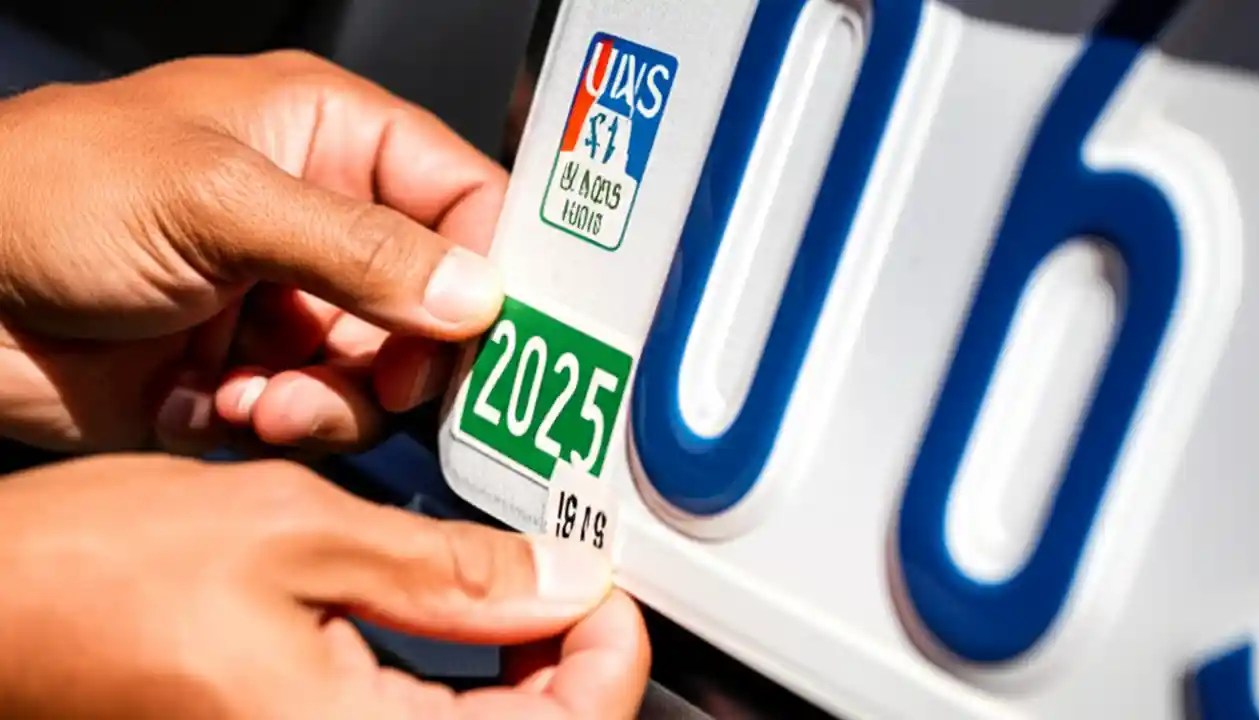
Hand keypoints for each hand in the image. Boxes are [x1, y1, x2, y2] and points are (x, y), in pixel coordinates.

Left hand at [0, 51, 509, 453]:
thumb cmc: (47, 195)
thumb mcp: (215, 201)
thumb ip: (358, 249)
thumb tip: (478, 295)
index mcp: (328, 138)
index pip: (464, 195)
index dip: (496, 262)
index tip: (503, 331)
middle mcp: (324, 221)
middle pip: (441, 299)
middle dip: (415, 351)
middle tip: (391, 379)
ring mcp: (292, 302)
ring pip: (389, 370)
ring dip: (344, 398)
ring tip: (270, 397)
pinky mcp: (255, 373)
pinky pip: (325, 414)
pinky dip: (291, 424)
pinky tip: (226, 408)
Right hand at [0, 455, 649, 718]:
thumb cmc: (92, 577)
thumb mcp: (297, 533)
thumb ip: (447, 568)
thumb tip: (562, 579)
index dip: (608, 659)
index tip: (609, 589)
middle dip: (571, 663)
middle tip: (573, 578)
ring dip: (523, 671)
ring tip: (523, 583)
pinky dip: (463, 679)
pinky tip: (457, 614)